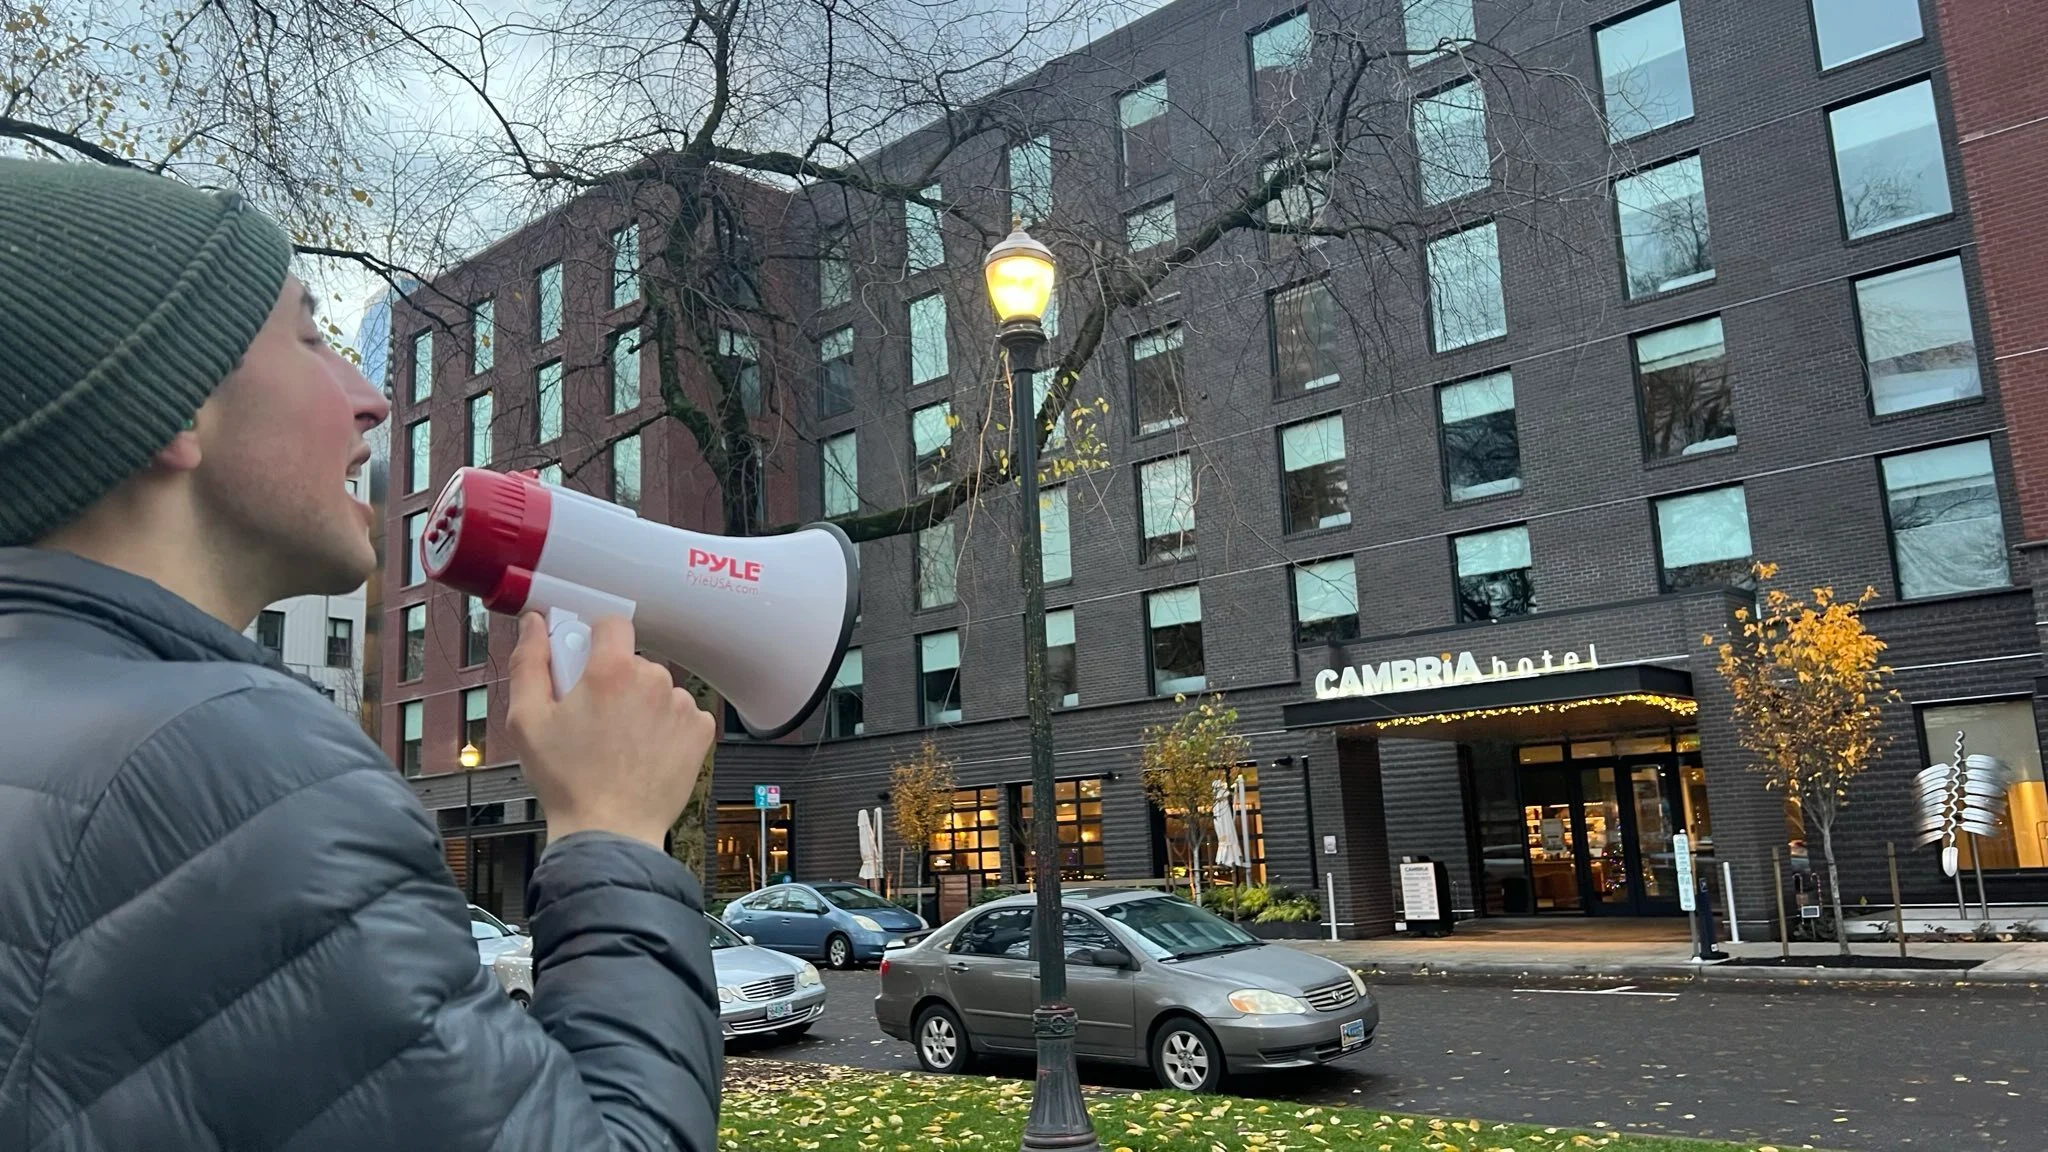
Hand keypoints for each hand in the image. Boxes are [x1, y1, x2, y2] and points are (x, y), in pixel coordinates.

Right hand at [506, 613, 713, 850]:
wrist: (610, 831)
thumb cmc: (569, 782)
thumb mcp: (527, 719)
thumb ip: (530, 662)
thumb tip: (535, 626)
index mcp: (612, 671)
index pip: (612, 623)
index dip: (595, 639)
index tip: (585, 660)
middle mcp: (654, 681)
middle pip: (633, 661)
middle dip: (613, 680)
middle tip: (592, 716)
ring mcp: (682, 706)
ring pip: (657, 689)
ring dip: (641, 705)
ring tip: (618, 742)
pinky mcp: (700, 731)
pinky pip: (682, 713)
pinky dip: (666, 727)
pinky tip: (644, 751)